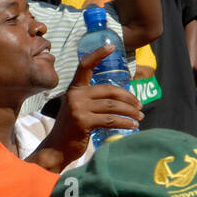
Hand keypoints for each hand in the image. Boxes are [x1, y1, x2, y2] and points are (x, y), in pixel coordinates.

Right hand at [45, 44, 143, 164]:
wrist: (56, 149)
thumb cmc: (72, 130)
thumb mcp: (78, 109)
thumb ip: (92, 100)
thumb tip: (120, 98)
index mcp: (74, 89)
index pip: (85, 66)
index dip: (98, 55)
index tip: (111, 47)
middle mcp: (75, 95)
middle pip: (109, 90)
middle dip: (128, 98)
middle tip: (139, 105)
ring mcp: (78, 108)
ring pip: (113, 106)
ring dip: (130, 111)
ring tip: (139, 116)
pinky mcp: (83, 121)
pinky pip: (110, 120)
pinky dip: (125, 123)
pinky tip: (133, 126)